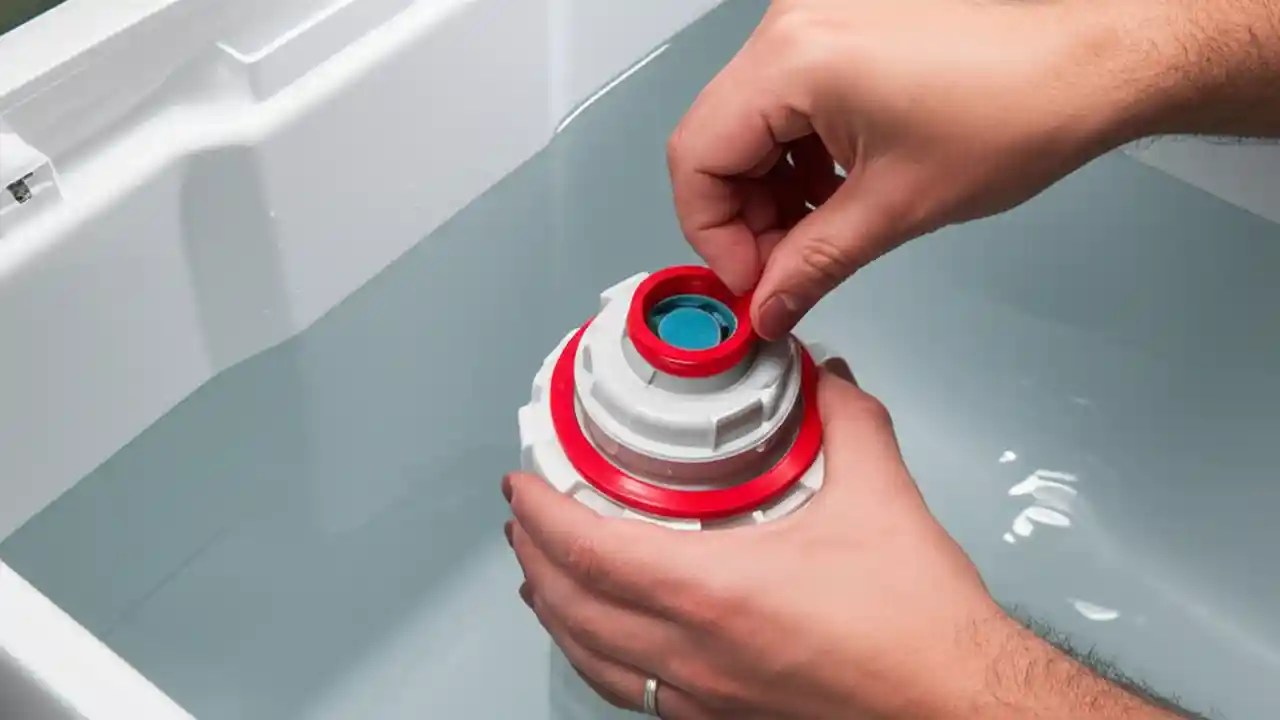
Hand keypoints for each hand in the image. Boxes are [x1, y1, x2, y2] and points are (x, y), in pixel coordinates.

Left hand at [504, 359, 1006, 718]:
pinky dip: (599, 657)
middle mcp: (694, 653)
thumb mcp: (883, 499)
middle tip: (527, 520)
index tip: (523, 485)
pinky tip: (608, 643)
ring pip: (592, 659)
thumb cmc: (918, 627)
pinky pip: (632, 692)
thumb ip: (847, 424)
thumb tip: (827, 381)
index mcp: (715, 593)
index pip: (590, 550)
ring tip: (543, 578)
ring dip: (556, 612)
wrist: (958, 705)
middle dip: (535, 558)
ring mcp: (702, 698)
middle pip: (572, 607)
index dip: (543, 514)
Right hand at [667, 0, 1139, 339]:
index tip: (752, 280)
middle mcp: (792, 25)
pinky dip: (796, 152)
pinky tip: (834, 188)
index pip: (695, 156)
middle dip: (741, 216)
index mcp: (794, 59)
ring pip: (747, 121)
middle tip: (781, 269)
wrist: (1090, 63)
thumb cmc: (1018, 111)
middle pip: (715, 138)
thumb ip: (811, 265)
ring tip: (819, 229)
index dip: (712, 234)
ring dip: (769, 188)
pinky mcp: (840, 26)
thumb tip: (766, 307)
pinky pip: (784, 98)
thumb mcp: (895, 209)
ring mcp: (815, 18)